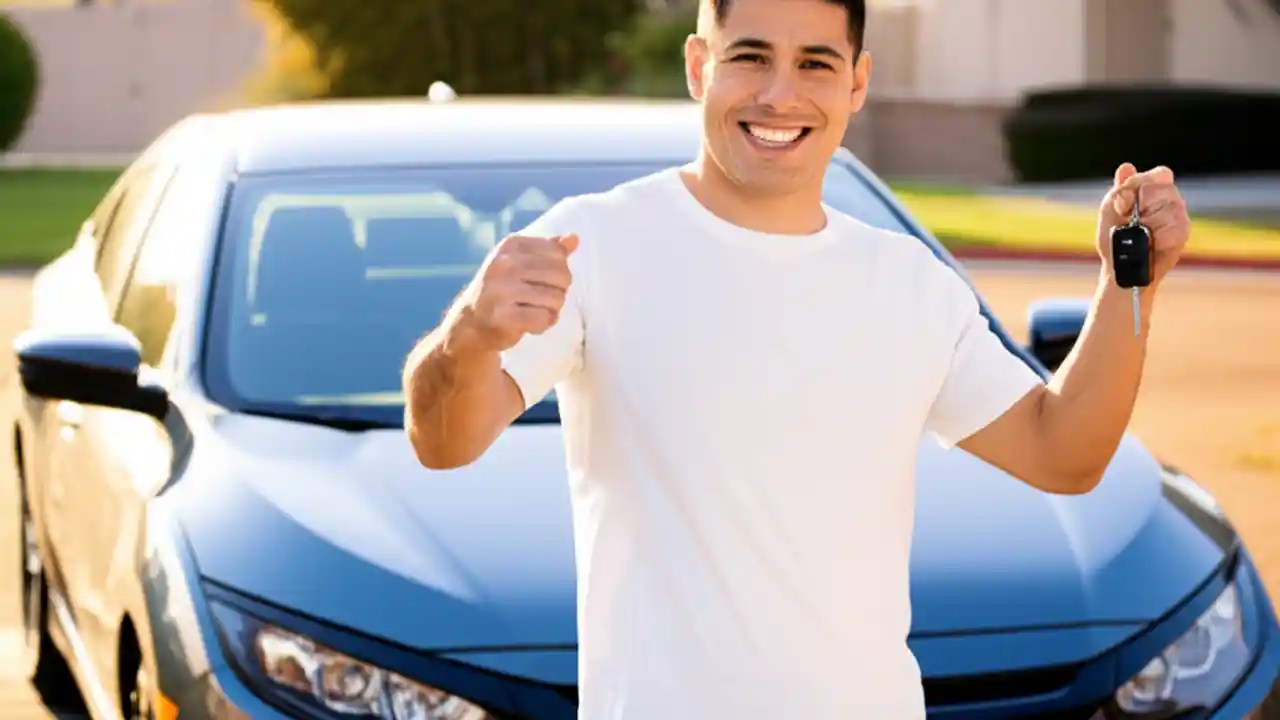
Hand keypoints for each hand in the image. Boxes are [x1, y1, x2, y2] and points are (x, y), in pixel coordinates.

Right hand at [448, 233, 579, 353]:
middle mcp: (504, 264)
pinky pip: (543, 319)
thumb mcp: (522, 263)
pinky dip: (543, 325)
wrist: (470, 323)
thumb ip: (549, 250)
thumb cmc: (504, 290)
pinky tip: (529, 324)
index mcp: (511, 245)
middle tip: (540, 300)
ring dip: (551, 310)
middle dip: (558, 292)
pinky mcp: (502, 316)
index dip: (559, 272)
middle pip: (562, 275)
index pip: (559, 254)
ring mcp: (501, 290)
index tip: (540, 282)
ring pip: (556, 298)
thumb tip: (574, 237)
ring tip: (534, 311)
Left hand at [1096, 163, 1190, 286]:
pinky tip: (1150, 242)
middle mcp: (1170, 199)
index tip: (1125, 201)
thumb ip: (1120, 189)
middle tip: (1130, 221)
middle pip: (1166, 191)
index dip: (1143, 184)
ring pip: (1171, 210)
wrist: (1118, 266)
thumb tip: (1126, 168)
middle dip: (1142, 207)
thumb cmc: (1114, 235)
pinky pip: (1174, 230)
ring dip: (1149, 224)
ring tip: (1140, 233)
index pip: (1161, 174)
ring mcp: (1179, 216)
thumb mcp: (1109, 209)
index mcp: (1153, 187)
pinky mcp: (1182, 235)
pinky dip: (1157, 238)